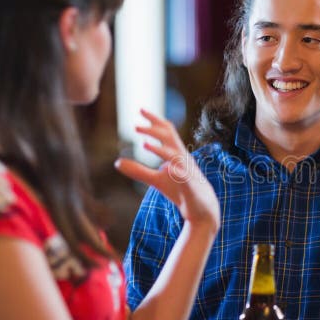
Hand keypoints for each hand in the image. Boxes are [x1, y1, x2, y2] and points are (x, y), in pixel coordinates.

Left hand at [114, 109, 219, 232]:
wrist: (202, 209)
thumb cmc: (180, 190)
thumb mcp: (156, 180)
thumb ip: (138, 170)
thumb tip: (117, 162)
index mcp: (176, 154)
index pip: (167, 132)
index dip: (155, 120)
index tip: (140, 110)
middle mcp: (183, 159)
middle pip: (171, 138)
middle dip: (154, 130)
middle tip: (135, 127)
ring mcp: (188, 172)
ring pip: (176, 156)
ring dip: (161, 149)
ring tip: (144, 144)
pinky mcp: (190, 187)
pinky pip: (184, 177)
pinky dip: (176, 171)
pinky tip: (166, 168)